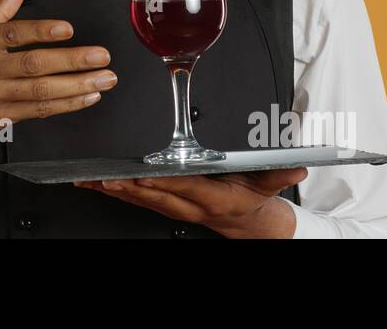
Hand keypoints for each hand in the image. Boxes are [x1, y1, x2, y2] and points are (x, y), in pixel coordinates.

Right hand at [0, 0, 116, 156]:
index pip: (12, 34)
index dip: (41, 31)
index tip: (69, 29)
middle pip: (33, 65)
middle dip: (73, 61)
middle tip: (103, 56)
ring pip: (40, 92)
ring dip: (76, 86)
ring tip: (104, 79)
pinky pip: (36, 112)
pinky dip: (64, 105)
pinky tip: (85, 97)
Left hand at [72, 167, 307, 237]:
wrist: (243, 219)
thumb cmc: (248, 196)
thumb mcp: (267, 183)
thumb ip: (279, 174)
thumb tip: (297, 166)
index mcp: (211, 196)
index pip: (183, 187)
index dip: (162, 182)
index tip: (144, 174)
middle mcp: (187, 205)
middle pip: (154, 195)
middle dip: (128, 187)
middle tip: (105, 178)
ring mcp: (172, 207)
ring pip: (139, 198)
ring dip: (113, 189)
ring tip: (89, 180)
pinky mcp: (162, 205)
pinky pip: (134, 198)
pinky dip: (112, 190)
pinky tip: (92, 183)